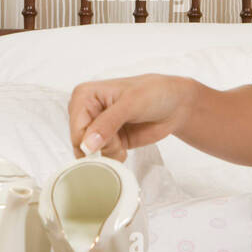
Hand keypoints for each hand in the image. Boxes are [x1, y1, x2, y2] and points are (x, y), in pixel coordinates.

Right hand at [68, 74, 195, 160]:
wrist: (174, 105)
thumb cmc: (153, 93)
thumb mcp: (130, 104)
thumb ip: (107, 124)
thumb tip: (87, 144)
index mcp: (84, 95)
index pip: (76, 127)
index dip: (89, 142)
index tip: (109, 144)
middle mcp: (86, 112)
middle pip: (80, 143)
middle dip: (100, 149)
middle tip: (118, 144)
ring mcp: (96, 128)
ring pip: (90, 153)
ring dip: (108, 154)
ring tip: (123, 144)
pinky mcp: (107, 141)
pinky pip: (102, 158)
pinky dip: (113, 158)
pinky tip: (124, 149)